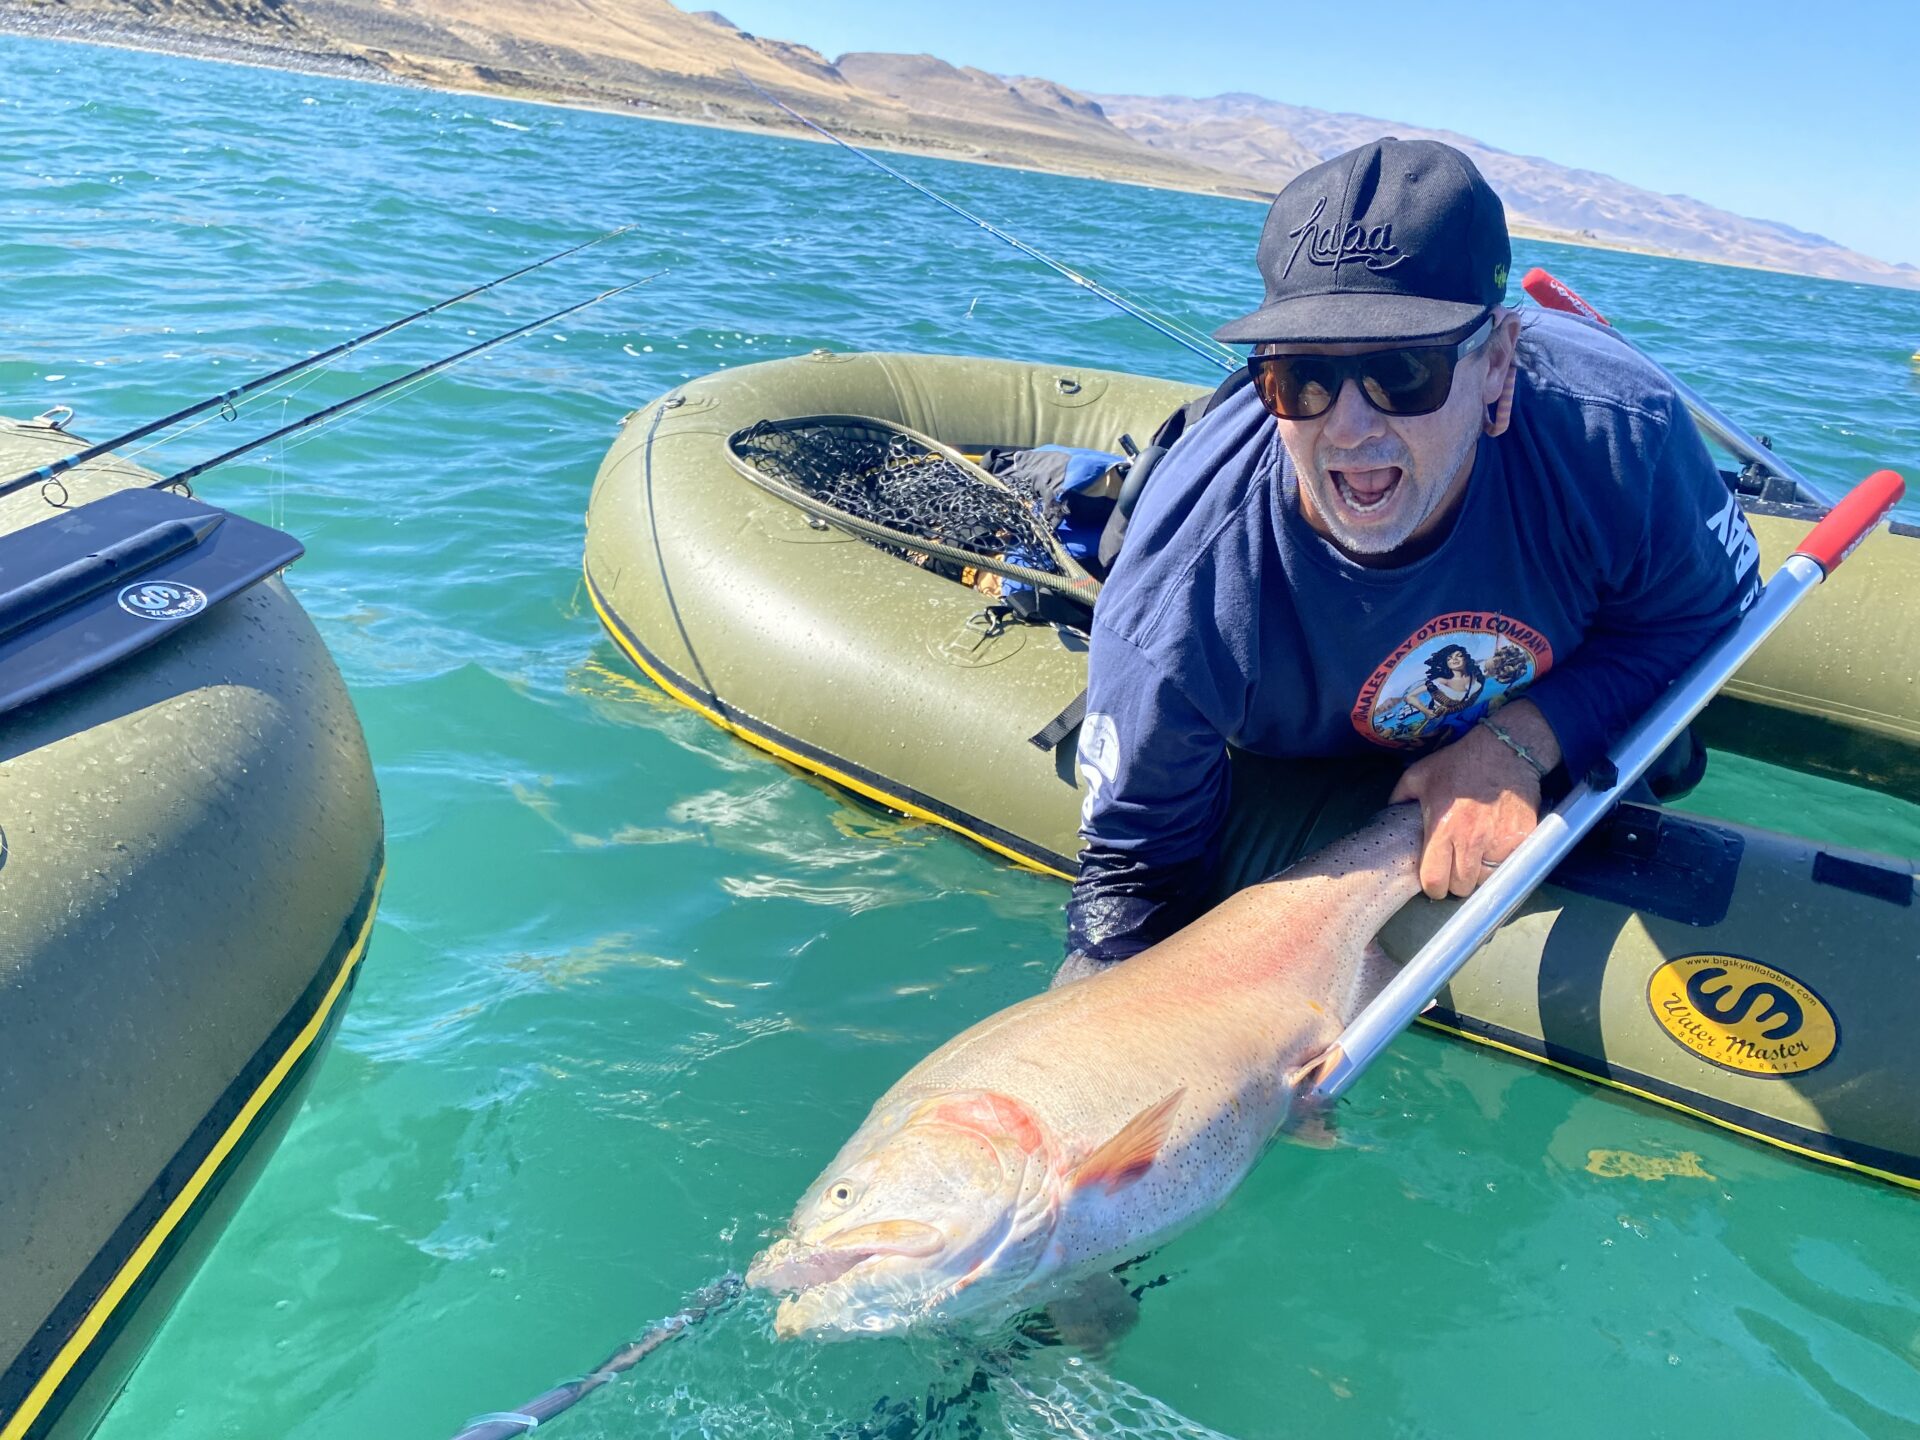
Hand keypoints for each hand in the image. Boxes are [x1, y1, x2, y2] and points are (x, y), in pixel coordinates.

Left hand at [1389, 712, 1552, 899]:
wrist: (1504, 750)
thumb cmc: (1458, 763)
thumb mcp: (1419, 775)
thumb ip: (1399, 798)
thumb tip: (1388, 815)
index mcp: (1441, 829)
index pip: (1434, 881)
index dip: (1433, 887)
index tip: (1434, 882)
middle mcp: (1470, 840)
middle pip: (1461, 886)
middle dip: (1456, 882)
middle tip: (1455, 868)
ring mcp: (1498, 842)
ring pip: (1485, 879)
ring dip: (1479, 874)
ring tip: (1474, 857)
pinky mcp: (1521, 840)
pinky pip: (1508, 866)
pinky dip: (1501, 862)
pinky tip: (1494, 847)